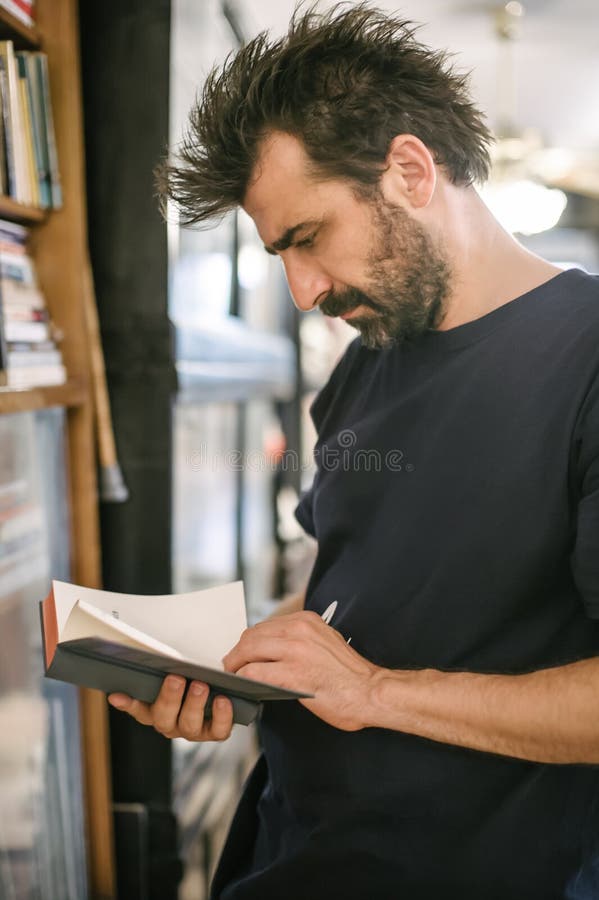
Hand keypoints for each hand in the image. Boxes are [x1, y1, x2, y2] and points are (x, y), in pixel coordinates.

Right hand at [107, 676, 233, 741]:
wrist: (227, 688)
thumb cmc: (196, 677)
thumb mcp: (179, 670)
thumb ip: (162, 668)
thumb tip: (144, 660)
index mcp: (155, 709)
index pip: (137, 707)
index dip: (127, 703)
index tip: (117, 694)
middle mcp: (171, 723)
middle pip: (163, 717)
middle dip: (168, 697)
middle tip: (175, 678)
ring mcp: (192, 729)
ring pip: (188, 724)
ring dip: (193, 704)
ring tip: (200, 685)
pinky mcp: (215, 732)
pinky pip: (218, 729)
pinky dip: (221, 715)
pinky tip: (223, 700)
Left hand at [223, 611, 382, 730]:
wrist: (372, 692)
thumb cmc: (350, 675)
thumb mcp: (325, 642)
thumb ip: (300, 641)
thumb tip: (273, 651)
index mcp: (307, 620)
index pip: (265, 626)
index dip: (249, 641)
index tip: (243, 653)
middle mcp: (299, 629)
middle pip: (252, 636)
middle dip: (237, 652)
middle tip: (231, 666)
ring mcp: (295, 650)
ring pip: (249, 650)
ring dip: (236, 665)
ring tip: (234, 676)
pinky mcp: (292, 674)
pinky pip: (254, 672)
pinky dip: (244, 679)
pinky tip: (244, 687)